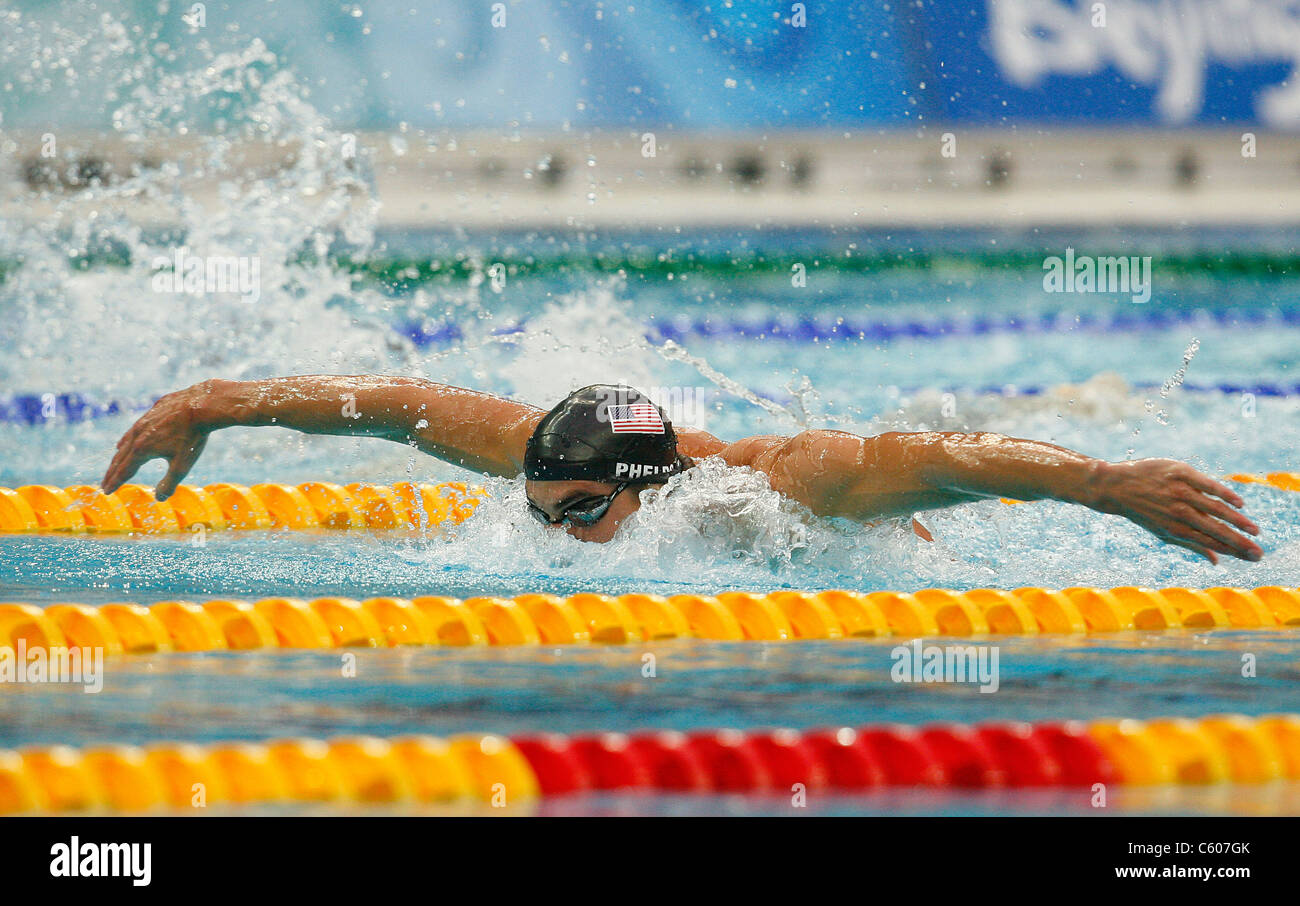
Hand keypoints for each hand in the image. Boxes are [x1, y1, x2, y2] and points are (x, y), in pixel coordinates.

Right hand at [101, 382, 215, 500]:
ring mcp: (143, 421)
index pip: (124, 471)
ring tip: (114, 464)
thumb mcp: (183, 465)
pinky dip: (128, 439)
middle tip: (105, 483)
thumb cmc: (193, 437)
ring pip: (126, 441)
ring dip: (119, 455)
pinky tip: (129, 439)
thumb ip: (169, 483)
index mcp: (142, 450)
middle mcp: (137, 435)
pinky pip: (134, 429)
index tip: (106, 491)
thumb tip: (159, 498)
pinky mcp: (152, 412)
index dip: (115, 482)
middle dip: (112, 472)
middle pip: (120, 457)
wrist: (201, 405)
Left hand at [1084, 459, 1261, 563]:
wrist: (1116, 486)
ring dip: (1237, 521)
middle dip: (1240, 543)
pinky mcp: (1180, 473)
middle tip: (1260, 552)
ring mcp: (1179, 492)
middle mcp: (1178, 512)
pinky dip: (1225, 494)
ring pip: (1215, 509)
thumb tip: (1216, 562)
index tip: (1254, 558)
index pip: (1211, 543)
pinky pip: (1207, 484)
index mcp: (1175, 529)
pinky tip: (1239, 503)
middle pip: (1215, 530)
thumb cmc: (1144, 511)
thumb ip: (1192, 546)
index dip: (1233, 552)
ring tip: (1254, 531)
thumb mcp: (1164, 532)